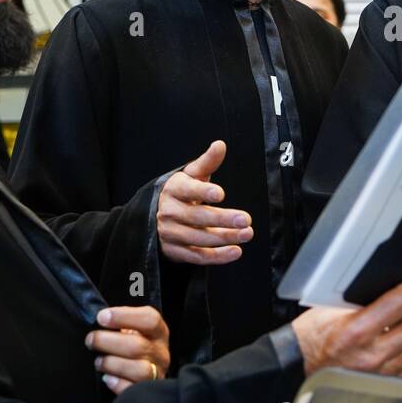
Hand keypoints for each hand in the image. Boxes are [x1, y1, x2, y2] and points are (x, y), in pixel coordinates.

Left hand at [86, 305, 170, 393]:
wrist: (141, 375)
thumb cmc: (133, 348)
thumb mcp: (133, 331)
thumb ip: (121, 323)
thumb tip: (100, 317)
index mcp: (158, 332)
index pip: (150, 319)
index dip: (124, 316)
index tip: (102, 317)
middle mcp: (160, 353)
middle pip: (139, 346)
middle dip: (108, 341)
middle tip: (91, 340)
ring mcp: (157, 374)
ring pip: (139, 369)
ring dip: (112, 363)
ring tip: (99, 361)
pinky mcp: (147, 391)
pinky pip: (133, 389)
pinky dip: (117, 383)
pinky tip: (107, 378)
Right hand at [157, 140, 253, 265]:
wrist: (154, 216)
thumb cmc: (181, 192)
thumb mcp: (191, 175)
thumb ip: (207, 162)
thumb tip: (220, 145)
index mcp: (173, 190)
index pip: (187, 190)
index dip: (203, 192)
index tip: (220, 193)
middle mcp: (169, 212)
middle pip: (197, 217)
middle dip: (222, 219)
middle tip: (246, 219)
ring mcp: (170, 234)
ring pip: (199, 238)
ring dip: (224, 237)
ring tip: (247, 233)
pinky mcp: (175, 251)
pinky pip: (197, 256)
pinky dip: (217, 257)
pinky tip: (236, 251)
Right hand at [292, 268, 401, 377]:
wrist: (297, 365)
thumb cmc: (310, 336)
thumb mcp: (331, 306)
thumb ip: (361, 296)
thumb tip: (389, 280)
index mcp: (357, 330)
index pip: (401, 302)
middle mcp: (371, 354)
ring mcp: (378, 373)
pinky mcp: (380, 384)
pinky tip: (395, 343)